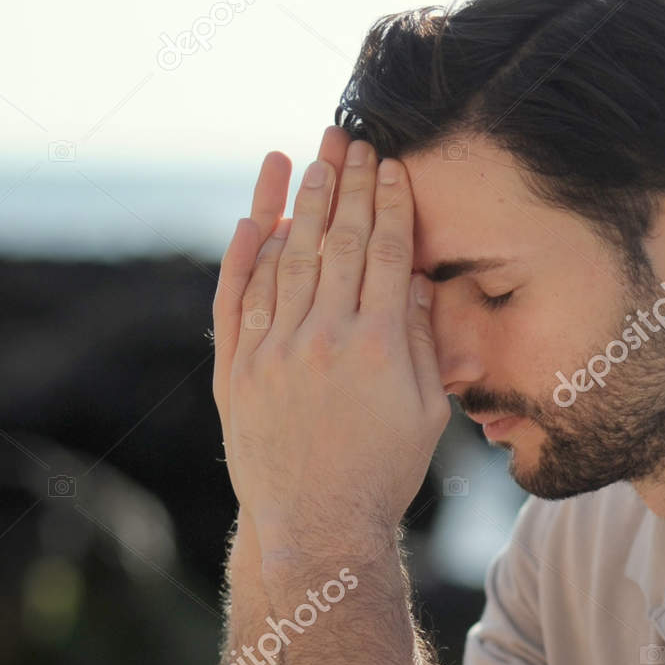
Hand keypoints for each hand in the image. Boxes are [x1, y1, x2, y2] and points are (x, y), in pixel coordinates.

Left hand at [211, 127, 448, 567]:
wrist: (315, 527)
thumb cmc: (384, 474)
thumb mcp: (426, 413)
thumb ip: (424, 344)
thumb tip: (419, 284)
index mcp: (381, 347)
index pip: (388, 253)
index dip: (390, 202)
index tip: (391, 163)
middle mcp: (324, 340)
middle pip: (338, 242)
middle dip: (346, 184)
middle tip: (350, 137)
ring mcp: (275, 353)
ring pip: (288, 260)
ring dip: (300, 205)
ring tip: (310, 160)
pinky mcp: (238, 373)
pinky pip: (239, 302)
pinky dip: (245, 258)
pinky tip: (256, 220)